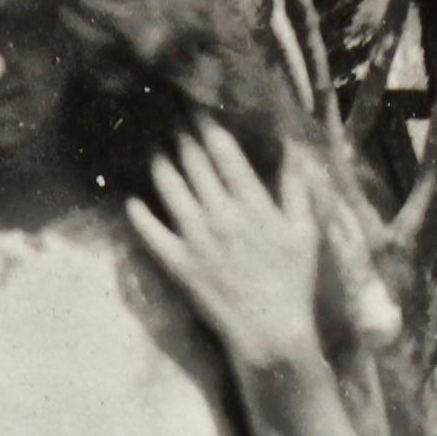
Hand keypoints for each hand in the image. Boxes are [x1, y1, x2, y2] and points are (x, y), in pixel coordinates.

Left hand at [125, 122, 323, 375]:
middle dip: (179, 132)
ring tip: (153, 145)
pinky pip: (151, 233)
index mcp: (253, 203)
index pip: (224, 151)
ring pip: (169, 188)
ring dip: (158, 161)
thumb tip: (290, 149)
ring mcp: (196, 238)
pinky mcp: (178, 263)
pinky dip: (139, 214)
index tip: (196, 103)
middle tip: (167, 112)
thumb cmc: (293, 281)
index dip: (206, 123)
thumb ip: (296, 188)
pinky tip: (132, 200)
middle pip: (193, 162)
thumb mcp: (304, 231)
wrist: (270, 331)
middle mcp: (221, 214)